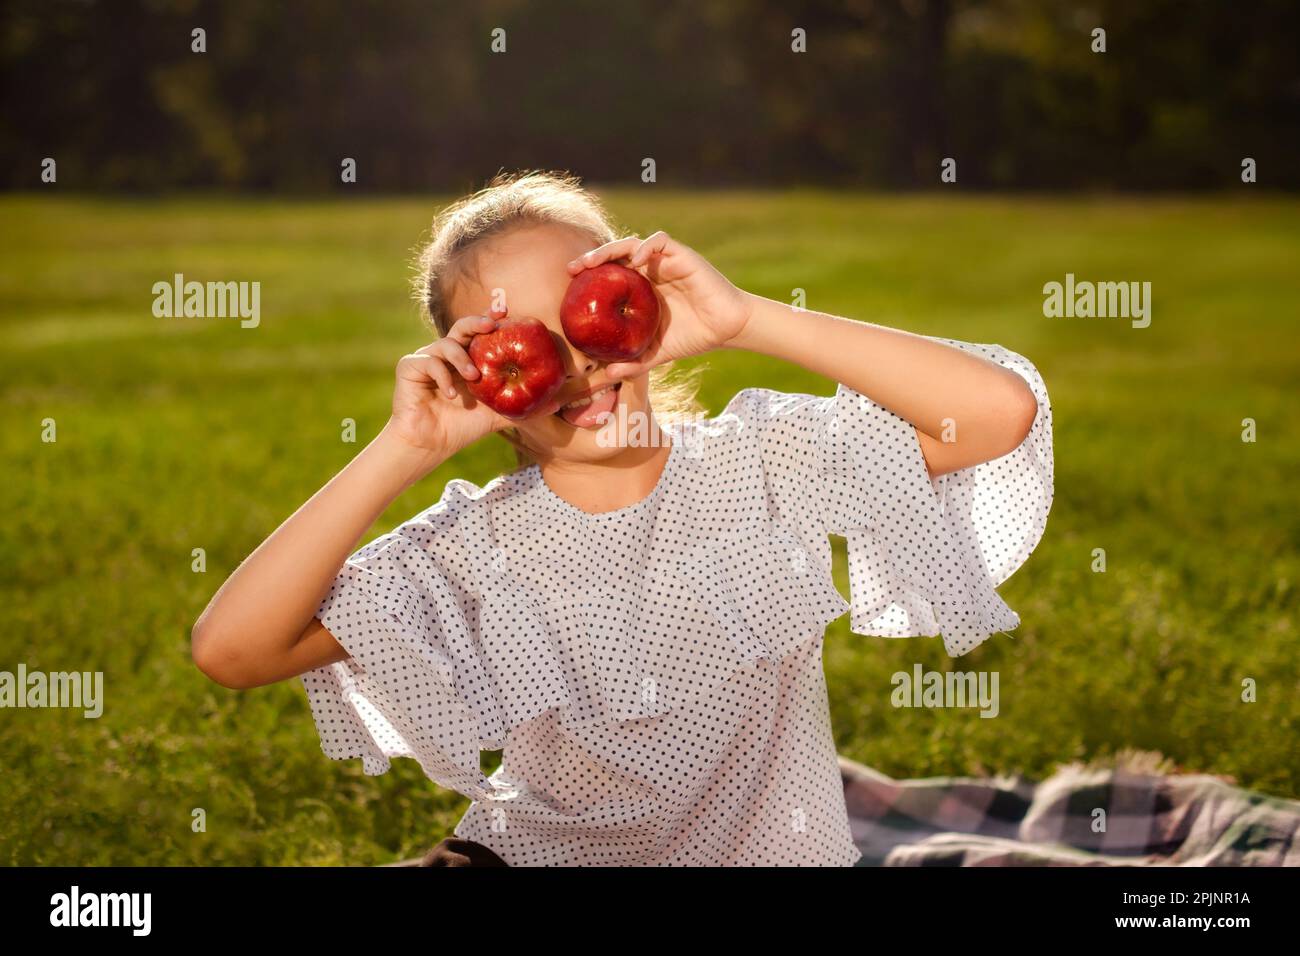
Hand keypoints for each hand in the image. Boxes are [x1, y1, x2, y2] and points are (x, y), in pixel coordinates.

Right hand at [386, 310, 517, 455]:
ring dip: (461, 357)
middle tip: (492, 326)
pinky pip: (428, 362)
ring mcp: (428, 358)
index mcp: (468, 359)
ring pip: (446, 343)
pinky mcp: (410, 367)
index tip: (506, 311)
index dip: (491, 318)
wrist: (431, 445)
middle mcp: (448, 354)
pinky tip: (450, 395)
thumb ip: (524, 408)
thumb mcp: (497, 415)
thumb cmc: (462, 428)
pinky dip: (442, 376)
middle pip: (463, 326)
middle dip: (477, 322)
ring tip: (473, 376)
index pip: (481, 333)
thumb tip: (559, 403)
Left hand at [566, 231, 751, 378]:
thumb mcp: (657, 353)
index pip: (609, 275)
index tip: (568, 285)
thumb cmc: (692, 336)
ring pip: (631, 244)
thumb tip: (607, 377)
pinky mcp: (682, 256)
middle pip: (614, 256)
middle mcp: (649, 271)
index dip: (588, 276)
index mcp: (640, 289)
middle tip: (572, 270)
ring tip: (592, 262)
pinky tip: (636, 260)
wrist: (727, 328)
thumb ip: (634, 362)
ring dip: (610, 249)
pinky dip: (645, 247)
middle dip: (591, 259)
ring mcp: (664, 261)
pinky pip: (659, 242)